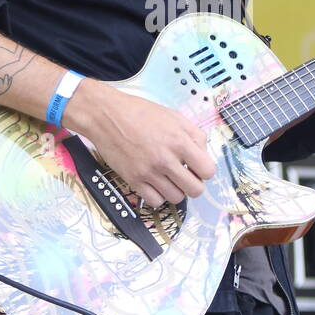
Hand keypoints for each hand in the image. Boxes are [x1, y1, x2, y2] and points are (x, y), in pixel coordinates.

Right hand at [63, 78, 215, 206]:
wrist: (107, 115)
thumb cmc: (140, 113)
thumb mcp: (174, 116)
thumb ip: (195, 135)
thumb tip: (203, 155)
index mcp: (180, 141)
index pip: (207, 171)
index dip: (204, 171)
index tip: (197, 167)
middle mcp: (166, 159)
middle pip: (195, 190)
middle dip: (193, 184)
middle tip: (185, 176)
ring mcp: (149, 171)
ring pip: (176, 198)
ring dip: (176, 190)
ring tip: (168, 178)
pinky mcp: (133, 180)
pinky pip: (155, 201)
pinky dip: (158, 195)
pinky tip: (155, 183)